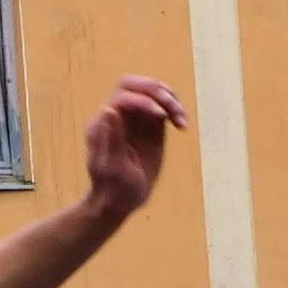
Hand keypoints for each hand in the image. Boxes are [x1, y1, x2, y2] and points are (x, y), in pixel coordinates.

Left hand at [79, 76, 189, 222]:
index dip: (143, 99)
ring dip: (170, 100)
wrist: (121, 201)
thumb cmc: (113, 187)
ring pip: (154, 94)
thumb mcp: (112, 165)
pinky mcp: (151, 127)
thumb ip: (112, 137)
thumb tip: (109, 108)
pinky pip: (164, 109)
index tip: (159, 115)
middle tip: (173, 109)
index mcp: (104, 123)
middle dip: (157, 91)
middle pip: (137, 86)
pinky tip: (182, 125)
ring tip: (181, 120)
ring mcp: (136, 120)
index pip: (123, 96)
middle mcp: (119, 117)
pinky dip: (176, 112)